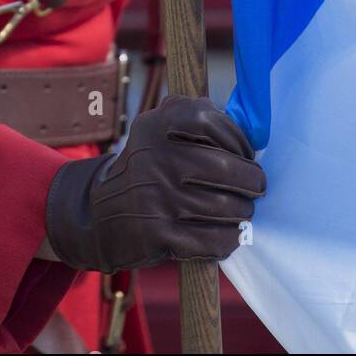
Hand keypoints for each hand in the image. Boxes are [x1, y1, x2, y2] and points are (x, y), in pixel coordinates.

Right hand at [43, 95, 264, 272]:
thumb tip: (248, 129)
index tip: (246, 153)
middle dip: (251, 180)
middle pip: (225, 168)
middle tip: (256, 185)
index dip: (239, 139)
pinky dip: (228, 239)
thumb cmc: (145, 167)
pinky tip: (230, 234)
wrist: (99, 215)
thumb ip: (196, 115)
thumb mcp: (157, 128)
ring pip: (223, 207)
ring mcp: (156, 198)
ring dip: (243, 211)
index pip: (212, 122)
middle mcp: (154, 158)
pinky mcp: (158, 234)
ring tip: (244, 210)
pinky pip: (211, 240)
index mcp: (156, 125)